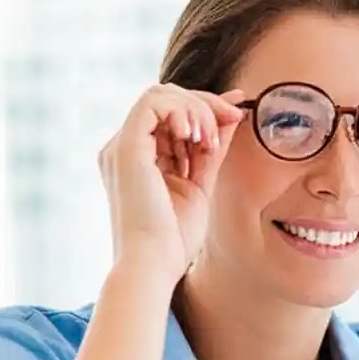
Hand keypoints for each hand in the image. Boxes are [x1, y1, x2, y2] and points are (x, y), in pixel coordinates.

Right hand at [98, 84, 245, 286]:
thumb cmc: (174, 238)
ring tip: (209, 140)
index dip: (205, 107)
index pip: (170, 114)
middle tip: (231, 119)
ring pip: (160, 95)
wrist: (154, 264)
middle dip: (205, 103)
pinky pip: (152, 103)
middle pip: (166, 98)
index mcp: (138, 158)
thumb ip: (212, 148)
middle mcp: (125, 148)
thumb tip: (233, 115)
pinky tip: (196, 136)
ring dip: (197, 109)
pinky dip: (182, 110)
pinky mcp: (125, 148)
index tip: (237, 112)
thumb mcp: (201, 182)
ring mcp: (121, 147)